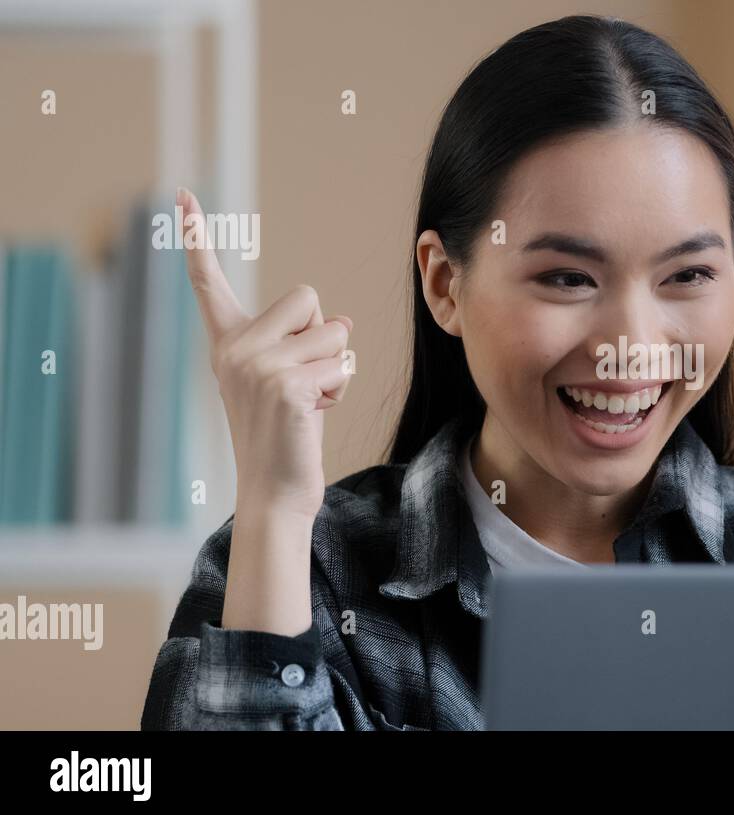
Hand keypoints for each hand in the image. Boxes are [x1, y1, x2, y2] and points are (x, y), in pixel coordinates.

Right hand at [178, 186, 352, 520]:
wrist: (274, 492)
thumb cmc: (287, 435)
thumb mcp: (289, 379)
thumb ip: (302, 342)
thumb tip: (340, 317)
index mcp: (227, 343)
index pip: (209, 282)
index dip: (196, 237)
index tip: (182, 195)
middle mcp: (234, 349)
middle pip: (308, 298)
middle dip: (323, 337)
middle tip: (304, 383)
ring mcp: (257, 366)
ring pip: (335, 331)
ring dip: (337, 366)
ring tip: (310, 401)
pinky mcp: (286, 385)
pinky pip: (342, 363)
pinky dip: (341, 388)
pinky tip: (313, 417)